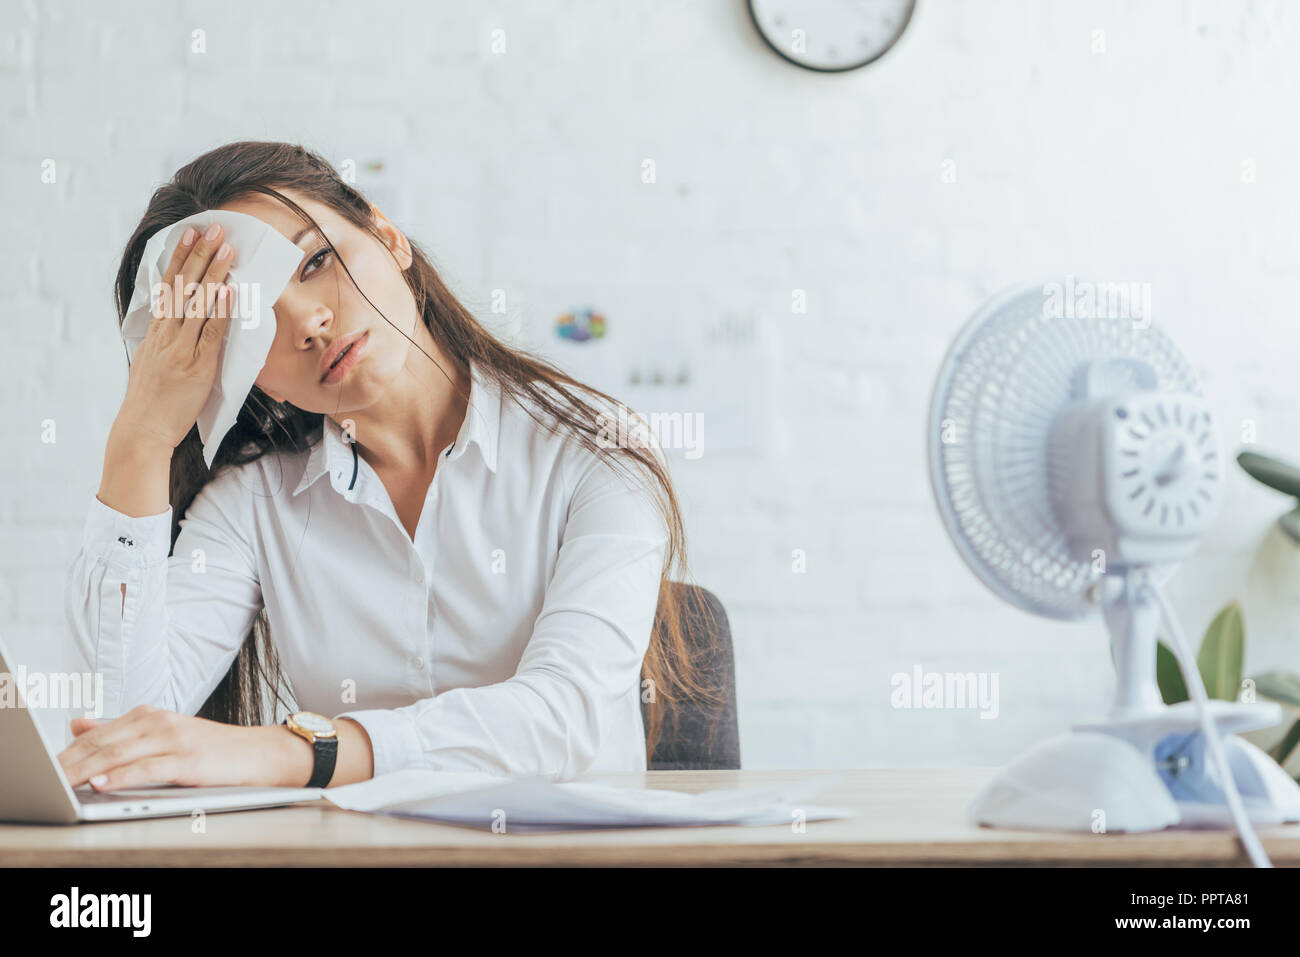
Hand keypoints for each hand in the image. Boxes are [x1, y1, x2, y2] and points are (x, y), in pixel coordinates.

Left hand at [57, 704, 289, 790]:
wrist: (259, 753)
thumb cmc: (212, 749)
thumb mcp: (163, 734)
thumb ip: (120, 730)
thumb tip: (77, 723)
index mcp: (148, 716)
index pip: (96, 734)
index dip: (66, 751)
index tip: (44, 766)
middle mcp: (157, 722)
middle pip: (102, 743)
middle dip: (68, 762)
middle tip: (44, 776)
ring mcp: (174, 739)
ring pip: (118, 755)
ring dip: (85, 770)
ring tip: (60, 781)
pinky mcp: (188, 759)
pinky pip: (147, 768)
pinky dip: (121, 776)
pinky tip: (101, 783)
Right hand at [117, 221, 238, 452]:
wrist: (142, 431)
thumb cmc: (152, 403)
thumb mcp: (152, 364)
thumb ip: (166, 343)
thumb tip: (180, 327)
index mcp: (156, 333)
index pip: (169, 286)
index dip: (180, 259)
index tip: (189, 235)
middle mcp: (167, 335)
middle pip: (184, 286)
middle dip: (200, 255)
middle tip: (213, 228)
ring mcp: (181, 348)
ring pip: (198, 303)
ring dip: (214, 273)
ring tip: (226, 248)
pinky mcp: (196, 366)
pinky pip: (210, 333)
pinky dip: (219, 311)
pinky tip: (228, 290)